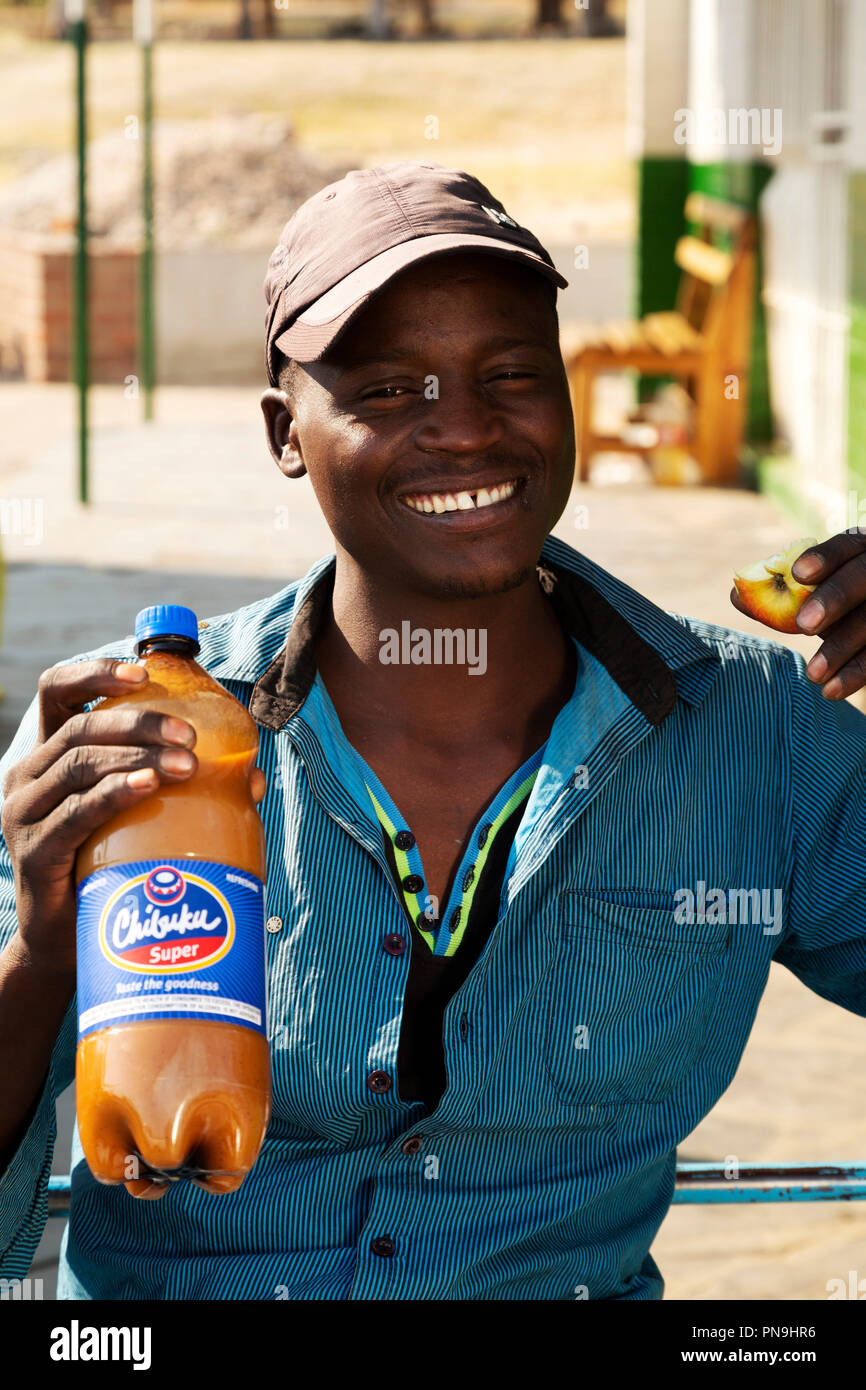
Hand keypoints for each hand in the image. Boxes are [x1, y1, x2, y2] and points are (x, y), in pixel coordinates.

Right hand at [1, 660, 198, 977]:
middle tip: (192, 734)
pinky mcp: (34, 852)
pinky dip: (116, 793)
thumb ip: (180, 787)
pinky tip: (150, 784)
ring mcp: (24, 814)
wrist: (66, 942)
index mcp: (46, 755)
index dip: (94, 673)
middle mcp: (26, 777)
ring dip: (140, 755)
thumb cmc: (105, 866)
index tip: (142, 670)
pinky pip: (76, 812)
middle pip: (80, 727)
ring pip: (80, 763)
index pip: (56, 691)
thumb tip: (250, 776)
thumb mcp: (137, 814)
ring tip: (188, 763)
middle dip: (141, 721)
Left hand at [775, 533, 865, 697]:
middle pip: (863, 576)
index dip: (825, 556)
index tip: (797, 573)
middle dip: (834, 598)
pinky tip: (832, 690)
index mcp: (861, 549)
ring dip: (842, 647)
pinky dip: (857, 673)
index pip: (847, 544)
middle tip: (804, 625)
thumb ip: (776, 594)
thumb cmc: (835, 605)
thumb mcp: (811, 597)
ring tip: (813, 674)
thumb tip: (736, 594)